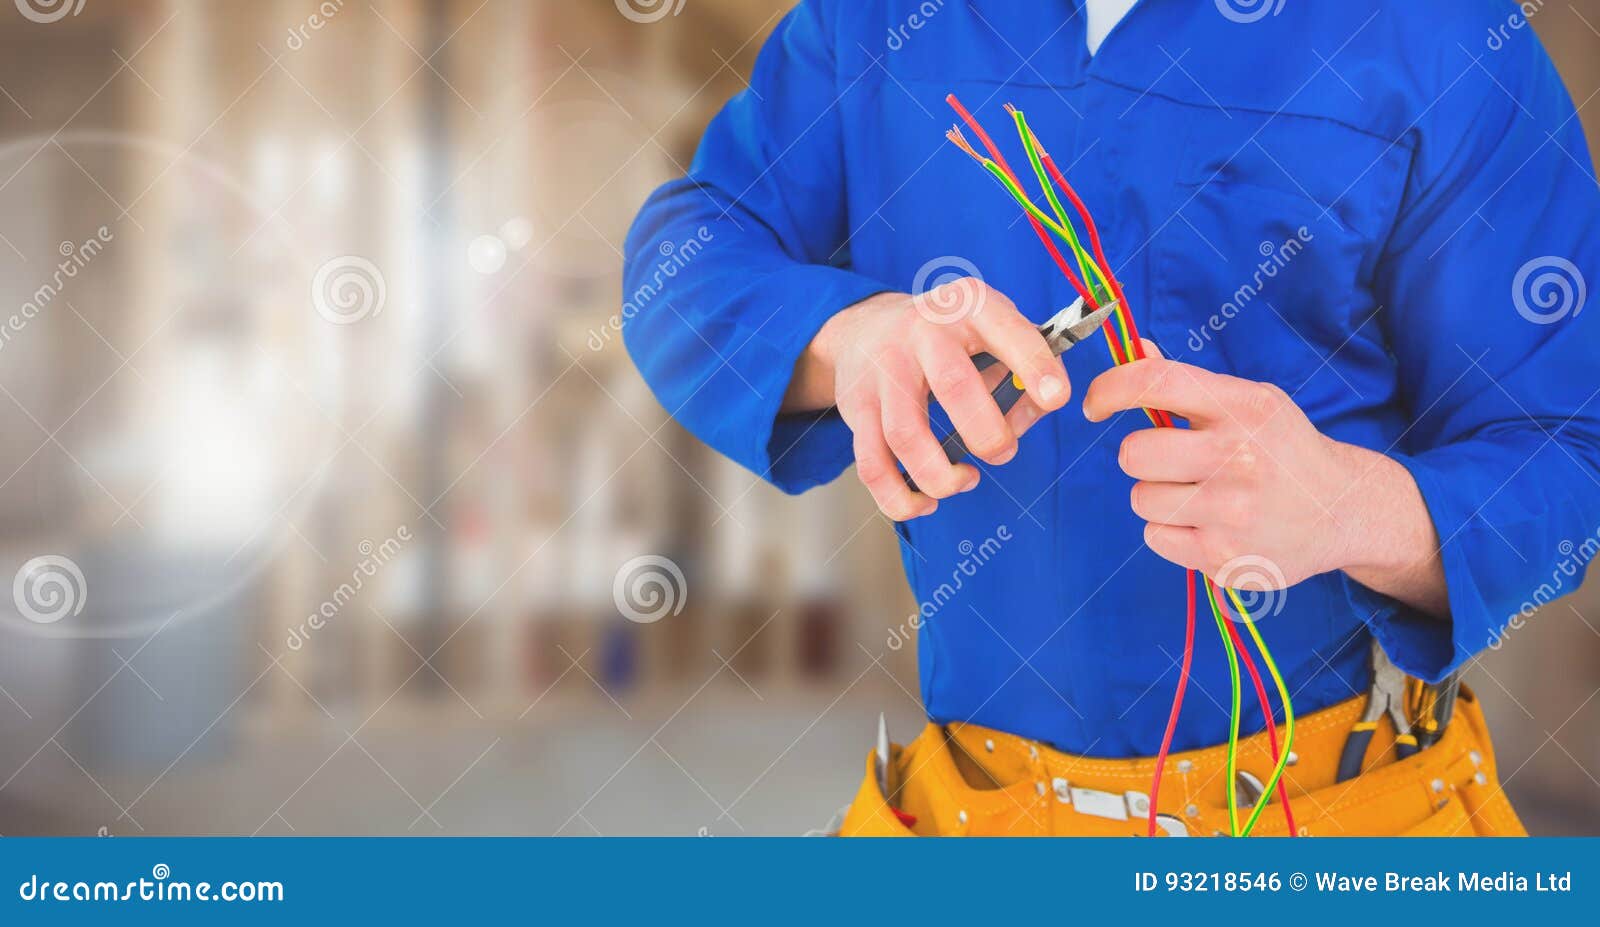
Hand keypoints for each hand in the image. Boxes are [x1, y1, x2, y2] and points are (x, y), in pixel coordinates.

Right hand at [784, 280, 1070, 520]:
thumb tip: (1031, 416)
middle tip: (1003, 452)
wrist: (865, 327)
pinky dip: (899, 497)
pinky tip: (926, 502)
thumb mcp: (991, 331)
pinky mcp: (856, 407)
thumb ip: (1021, 372)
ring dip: (941, 474)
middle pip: (952, 386)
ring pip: (905, 434)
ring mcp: (884, 370)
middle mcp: (922, 332)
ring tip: (965, 480)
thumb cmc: (947, 336)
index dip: (1034, 366)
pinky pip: (872, 463)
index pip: (1006, 331)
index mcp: (968, 307)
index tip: (1056, 399)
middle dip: (987, 433)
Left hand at [1082, 343, 1365, 588]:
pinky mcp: (1223, 557)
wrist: (1343, 511)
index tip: (1096, 404)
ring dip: (1158, 496)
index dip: (1111, 389)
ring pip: (1140, 498)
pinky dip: (1170, 532)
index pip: (1155, 382)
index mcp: (1243, 406)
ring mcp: (1230, 512)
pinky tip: (1207, 524)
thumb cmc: (1282, 450)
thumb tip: (1136, 348)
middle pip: (1134, 453)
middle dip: (1143, 457)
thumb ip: (1188, 381)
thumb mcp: (1251, 402)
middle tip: (1173, 462)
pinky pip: (1154, 537)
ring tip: (1199, 496)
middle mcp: (1237, 457)